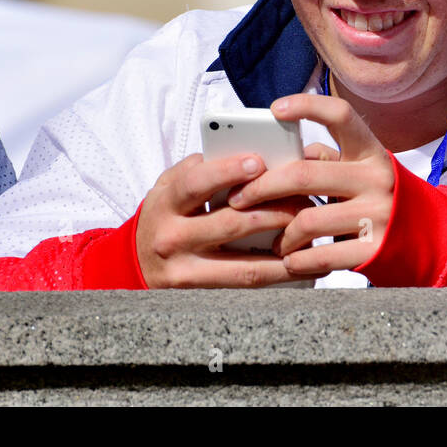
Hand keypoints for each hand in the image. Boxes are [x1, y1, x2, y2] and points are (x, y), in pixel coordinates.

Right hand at [134, 152, 323, 287]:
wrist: (133, 263)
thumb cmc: (164, 214)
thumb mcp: (169, 185)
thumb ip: (199, 168)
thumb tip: (246, 151)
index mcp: (165, 203)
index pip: (195, 183)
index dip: (227, 171)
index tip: (259, 161)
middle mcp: (172, 238)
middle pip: (230, 224)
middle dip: (274, 210)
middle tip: (306, 198)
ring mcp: (186, 272)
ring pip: (245, 264)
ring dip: (286, 248)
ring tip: (314, 233)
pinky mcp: (201, 295)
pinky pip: (247, 286)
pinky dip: (280, 275)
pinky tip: (306, 265)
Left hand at [225, 94, 395, 275]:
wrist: (430, 240)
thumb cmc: (378, 199)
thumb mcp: (360, 172)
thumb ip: (325, 161)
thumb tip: (274, 159)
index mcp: (370, 151)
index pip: (340, 115)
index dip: (307, 106)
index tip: (275, 109)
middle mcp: (376, 178)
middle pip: (304, 174)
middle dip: (261, 187)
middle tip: (238, 198)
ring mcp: (378, 214)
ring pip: (306, 220)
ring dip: (281, 233)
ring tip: (274, 240)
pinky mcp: (374, 249)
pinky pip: (320, 256)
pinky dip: (297, 260)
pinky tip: (290, 260)